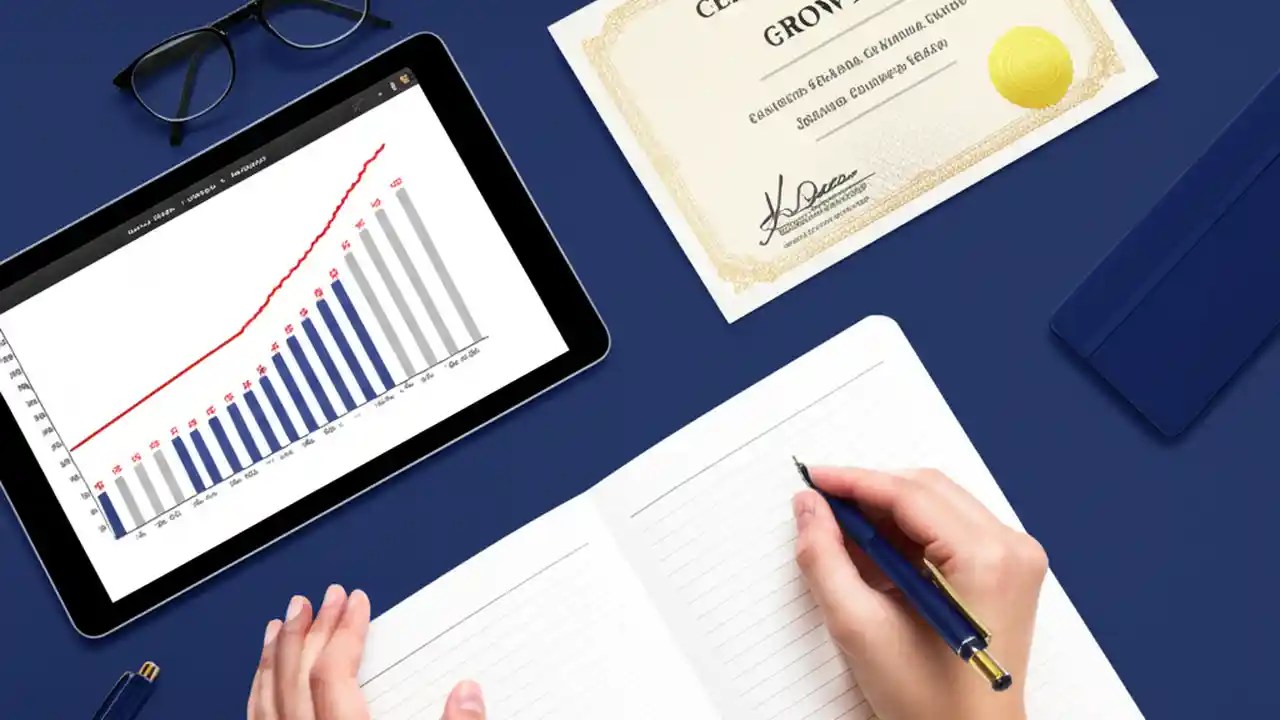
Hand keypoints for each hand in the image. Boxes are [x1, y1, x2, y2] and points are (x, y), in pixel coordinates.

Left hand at [247, 585, 486, 719]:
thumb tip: (467, 694)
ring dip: (274, 657)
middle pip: (294, 679)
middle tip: (319, 599)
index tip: (355, 603)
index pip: (332, 674)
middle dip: (308, 632)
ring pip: (266, 700)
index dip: (344, 632)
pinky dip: (259, 691)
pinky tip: (264, 679)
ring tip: (280, 625)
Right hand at [792, 468, 1047, 719]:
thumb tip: (809, 508)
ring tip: (843, 530)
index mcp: (987, 560)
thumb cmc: (930, 703)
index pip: (910, 495)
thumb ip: (825, 559)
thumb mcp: (860, 628)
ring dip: (887, 509)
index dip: (855, 481)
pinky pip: (951, 527)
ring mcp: (1014, 559)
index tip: (814, 479)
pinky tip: (876, 550)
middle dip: (869, 491)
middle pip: (927, 490)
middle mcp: (1011, 550)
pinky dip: (909, 531)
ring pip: (938, 503)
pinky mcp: (1006, 570)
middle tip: (821, 504)